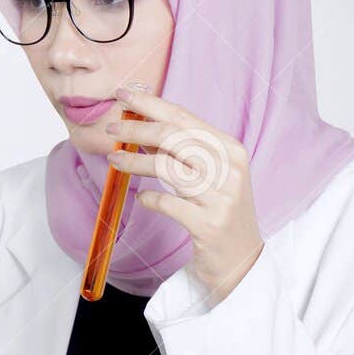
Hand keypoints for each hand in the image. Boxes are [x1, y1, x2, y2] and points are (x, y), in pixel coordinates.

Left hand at [104, 85, 263, 302]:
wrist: (243, 260)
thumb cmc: (220, 212)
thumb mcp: (212, 174)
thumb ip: (184, 151)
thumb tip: (141, 126)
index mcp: (230, 149)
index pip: (184, 117)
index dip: (150, 103)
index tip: (123, 94)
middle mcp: (229, 169)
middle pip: (173, 137)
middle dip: (137, 129)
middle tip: (110, 128)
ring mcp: (220, 197)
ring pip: (167, 168)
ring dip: (134, 162)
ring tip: (115, 160)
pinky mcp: (208, 225)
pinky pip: (168, 204)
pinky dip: (149, 199)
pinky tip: (141, 199)